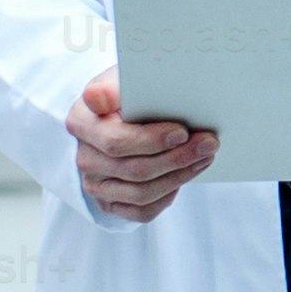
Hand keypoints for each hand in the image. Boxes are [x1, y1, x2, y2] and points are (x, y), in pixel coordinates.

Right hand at [71, 70, 215, 221]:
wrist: (118, 118)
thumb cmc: (124, 95)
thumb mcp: (117, 80)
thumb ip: (110, 88)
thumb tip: (98, 97)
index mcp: (81, 123)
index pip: (116, 140)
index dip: (152, 140)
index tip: (183, 131)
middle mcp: (84, 158)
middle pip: (135, 169)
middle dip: (177, 157)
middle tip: (209, 143)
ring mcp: (96, 184)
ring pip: (142, 192)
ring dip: (180, 176)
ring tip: (205, 157)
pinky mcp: (109, 204)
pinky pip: (142, 211)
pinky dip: (168, 195)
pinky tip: (186, 175)